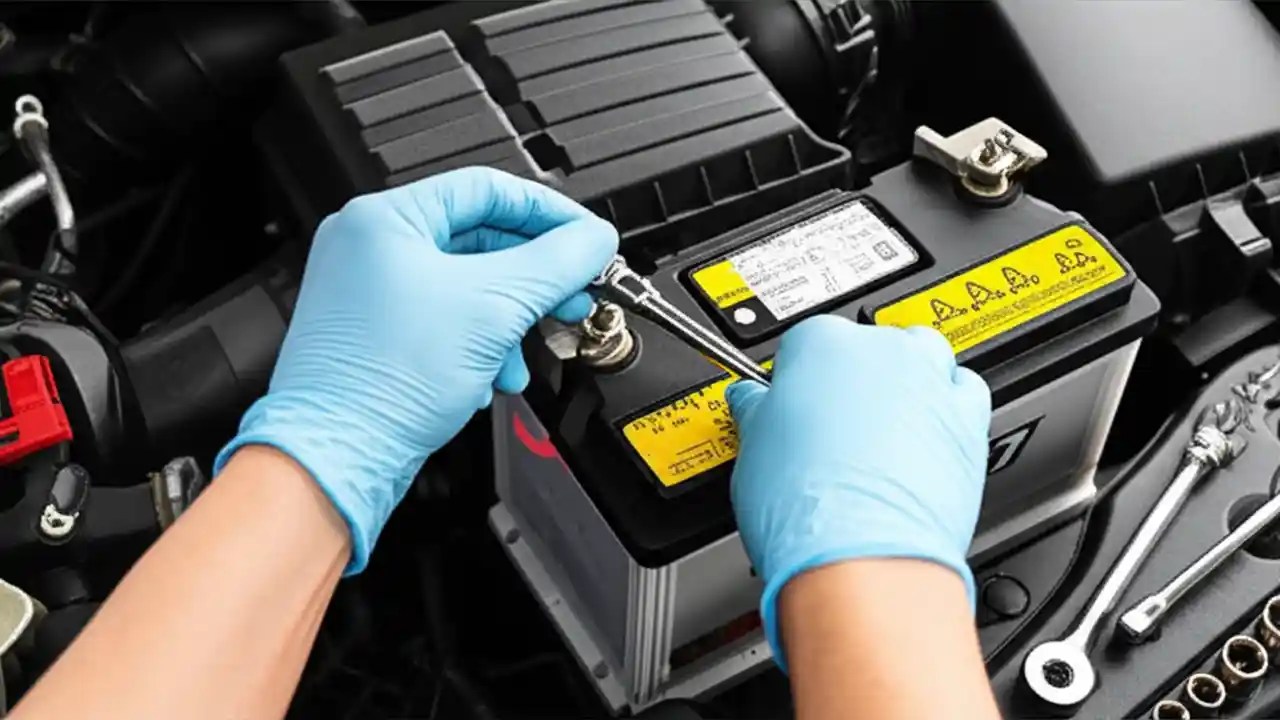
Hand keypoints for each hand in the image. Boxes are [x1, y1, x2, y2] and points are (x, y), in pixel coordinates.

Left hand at [216, 167, 618, 572]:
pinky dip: (483, 343)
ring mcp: (373, 293)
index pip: (488, 189)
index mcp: (387, 219)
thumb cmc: (382, 381)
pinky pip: (450, 322)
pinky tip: (497, 373)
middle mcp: (373, 248)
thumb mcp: (494, 308)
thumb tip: (594, 239)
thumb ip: (556, 264)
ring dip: (513, 318)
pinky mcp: (381, 335)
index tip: (586, 240)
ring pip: (471, 287)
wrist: (338, 455)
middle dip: (536, 276)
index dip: (549, 214)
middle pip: (483, 241)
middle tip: (574, 293)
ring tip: (535, 343)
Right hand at [726, 316, 990, 664]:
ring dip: (907, 380)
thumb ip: (755, 410)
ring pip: (924, 357)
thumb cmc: (805, 508)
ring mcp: (928, 382)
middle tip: (835, 427)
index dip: (797, 380)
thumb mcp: (750, 448)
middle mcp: (880, 350)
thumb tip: (751, 402)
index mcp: (820, 342)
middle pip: (869, 345)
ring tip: (883, 427)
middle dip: (855, 379)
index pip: (805, 342)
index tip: (794, 408)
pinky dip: (948, 405)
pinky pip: (964, 391)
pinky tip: (926, 435)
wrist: (861, 559)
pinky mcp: (967, 419)